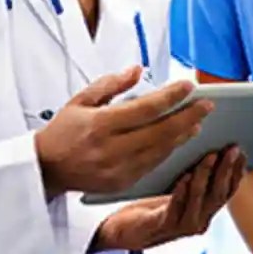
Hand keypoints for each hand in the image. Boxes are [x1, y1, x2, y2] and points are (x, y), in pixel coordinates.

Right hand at [34, 67, 212, 198]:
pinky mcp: (121, 183)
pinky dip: (168, 152)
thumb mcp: (80, 100)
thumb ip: (110, 84)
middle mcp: (110, 148)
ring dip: (182, 136)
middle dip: (188, 116)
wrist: (46, 168)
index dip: (171, 97)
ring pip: (160, 151)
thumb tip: (137, 70)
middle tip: (206, 105)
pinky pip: (152, 166)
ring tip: (197, 122)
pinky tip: (178, 140)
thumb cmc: (62, 131)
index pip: (145, 109)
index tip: (189, 86)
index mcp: (100, 124)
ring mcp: (117, 169)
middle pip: (160, 132)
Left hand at [91, 146, 246, 250]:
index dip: (237, 170)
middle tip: (229, 149)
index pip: (228, 189)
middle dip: (226, 169)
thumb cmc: (156, 205)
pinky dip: (181, 193)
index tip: (240, 149)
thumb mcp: (180, 186)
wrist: (129, 229)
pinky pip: (174, 209)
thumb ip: (195, 170)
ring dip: (205, 176)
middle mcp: (199, 218)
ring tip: (209, 157)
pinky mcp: (162, 226)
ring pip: (199, 200)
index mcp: (205, 208)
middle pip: (218, 194)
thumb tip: (204, 135)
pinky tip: (183, 178)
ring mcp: (182, 225)